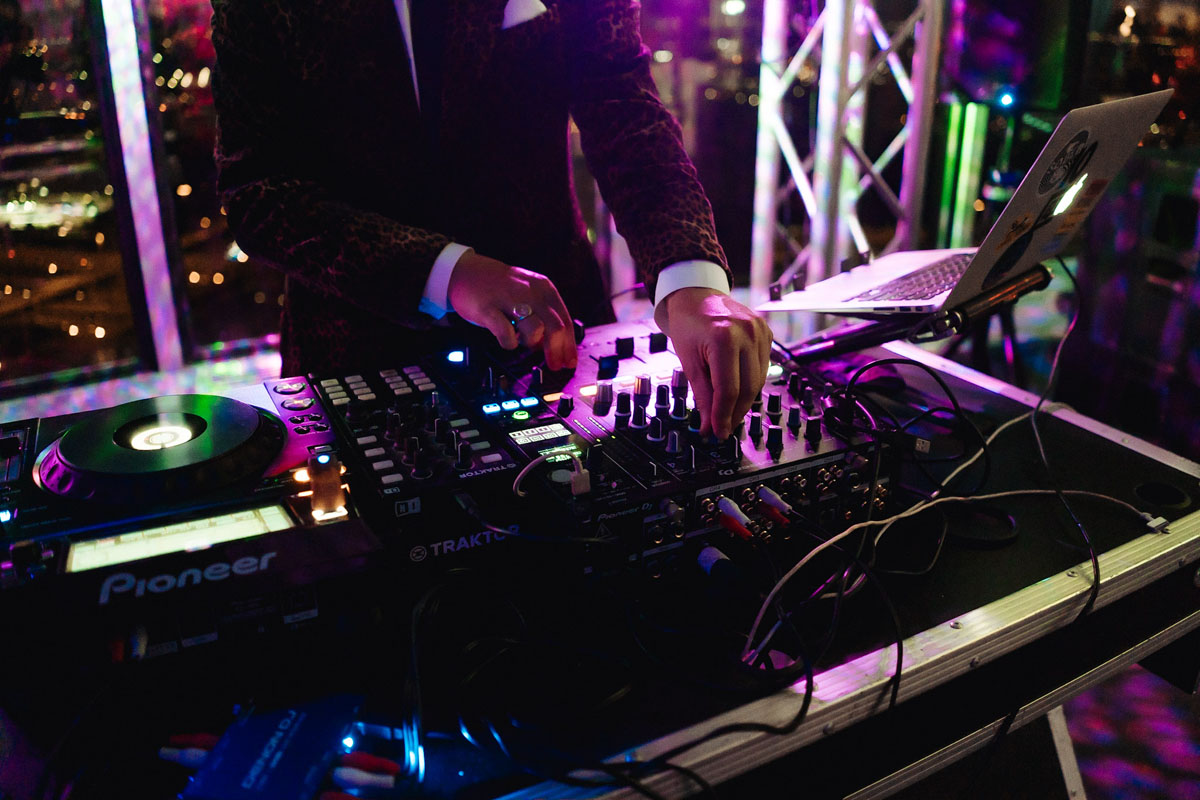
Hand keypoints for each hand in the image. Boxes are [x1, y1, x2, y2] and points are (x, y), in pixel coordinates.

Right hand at [448, 251, 577, 370]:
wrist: (465, 271)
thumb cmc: (499, 287)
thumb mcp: (529, 293)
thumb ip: (544, 314)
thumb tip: (556, 343)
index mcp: (544, 288)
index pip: (565, 320)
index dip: (569, 346)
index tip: (569, 362)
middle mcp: (530, 291)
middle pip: (555, 327)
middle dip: (557, 351)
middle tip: (554, 365)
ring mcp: (509, 299)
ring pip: (535, 329)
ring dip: (532, 342)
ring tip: (522, 340)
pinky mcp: (488, 309)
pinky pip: (506, 333)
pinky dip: (510, 342)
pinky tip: (508, 339)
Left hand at [657, 288, 771, 439]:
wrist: (697, 294)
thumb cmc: (688, 325)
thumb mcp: (689, 361)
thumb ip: (702, 394)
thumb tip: (709, 425)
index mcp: (724, 338)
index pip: (728, 390)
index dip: (723, 416)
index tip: (717, 432)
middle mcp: (747, 333)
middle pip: (748, 388)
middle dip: (735, 413)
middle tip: (723, 428)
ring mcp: (761, 331)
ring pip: (758, 381)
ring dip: (744, 401)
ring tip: (728, 413)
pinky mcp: (767, 332)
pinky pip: (762, 367)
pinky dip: (750, 383)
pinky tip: (737, 391)